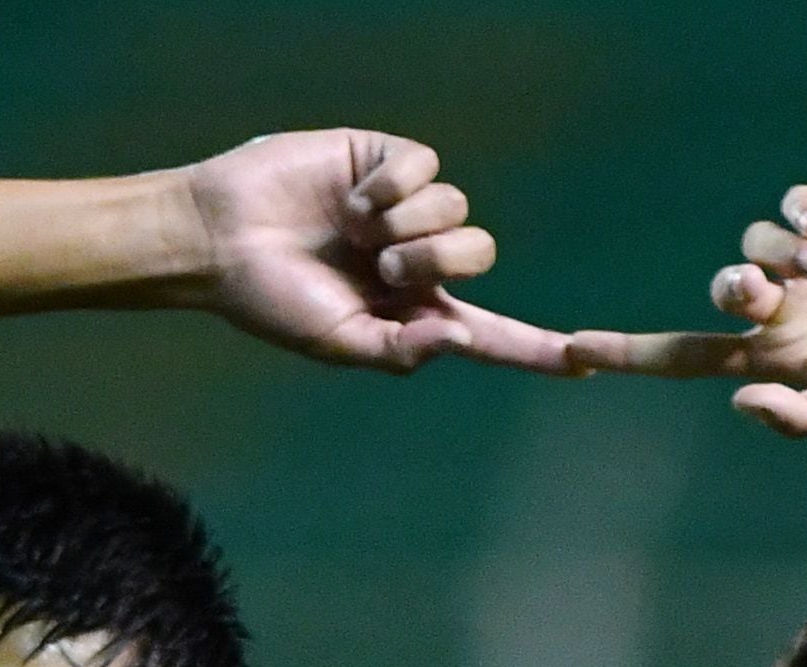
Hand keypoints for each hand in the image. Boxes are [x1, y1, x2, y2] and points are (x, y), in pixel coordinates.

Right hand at [180, 130, 569, 374]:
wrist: (218, 238)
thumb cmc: (271, 300)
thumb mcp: (337, 343)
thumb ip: (401, 351)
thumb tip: (458, 340)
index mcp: (415, 314)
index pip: (489, 334)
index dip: (538, 349)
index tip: (588, 364)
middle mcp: (420, 261)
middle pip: (480, 254)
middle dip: (437, 261)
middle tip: (382, 268)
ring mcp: (407, 210)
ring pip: (458, 208)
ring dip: (409, 224)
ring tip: (356, 231)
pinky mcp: (387, 161)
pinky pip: (427, 165)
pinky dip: (394, 185)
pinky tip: (355, 197)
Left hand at [563, 186, 806, 434]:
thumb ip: (803, 417)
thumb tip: (739, 403)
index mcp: (774, 360)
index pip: (684, 356)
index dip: (630, 352)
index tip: (573, 350)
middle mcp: (782, 310)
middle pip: (723, 289)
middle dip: (735, 287)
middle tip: (765, 293)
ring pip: (755, 241)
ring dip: (780, 254)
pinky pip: (795, 205)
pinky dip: (801, 215)